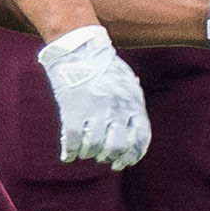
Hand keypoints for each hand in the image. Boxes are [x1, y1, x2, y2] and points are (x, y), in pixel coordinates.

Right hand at [38, 25, 150, 169]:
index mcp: (133, 103)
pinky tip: (68, 156)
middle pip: (118, 146)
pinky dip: (71, 152)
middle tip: (103, 158)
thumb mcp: (128, 83)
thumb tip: (135, 127)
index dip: (134, 155)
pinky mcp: (73, 109)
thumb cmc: (104, 66)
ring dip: (89, 154)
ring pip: (95, 147)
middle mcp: (116, 109)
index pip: (141, 138)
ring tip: (85, 152)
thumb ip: (132, 105)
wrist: (80, 48)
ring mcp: (95, 110)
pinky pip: (73, 140)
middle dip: (110, 157)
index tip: (125, 162)